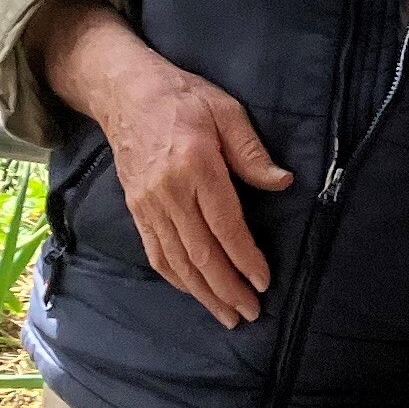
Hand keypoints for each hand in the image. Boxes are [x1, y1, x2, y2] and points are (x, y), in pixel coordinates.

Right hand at [44, 6, 292, 328]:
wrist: (126, 93)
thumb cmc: (184, 98)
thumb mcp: (227, 111)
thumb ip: (252, 152)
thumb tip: (283, 183)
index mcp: (196, 166)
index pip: (225, 225)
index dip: (245, 259)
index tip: (264, 282)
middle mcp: (169, 192)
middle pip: (200, 253)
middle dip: (227, 288)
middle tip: (250, 313)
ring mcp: (148, 205)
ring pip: (177, 261)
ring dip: (203, 293)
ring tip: (228, 314)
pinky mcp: (136, 210)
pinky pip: (156, 253)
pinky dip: (176, 279)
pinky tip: (194, 292)